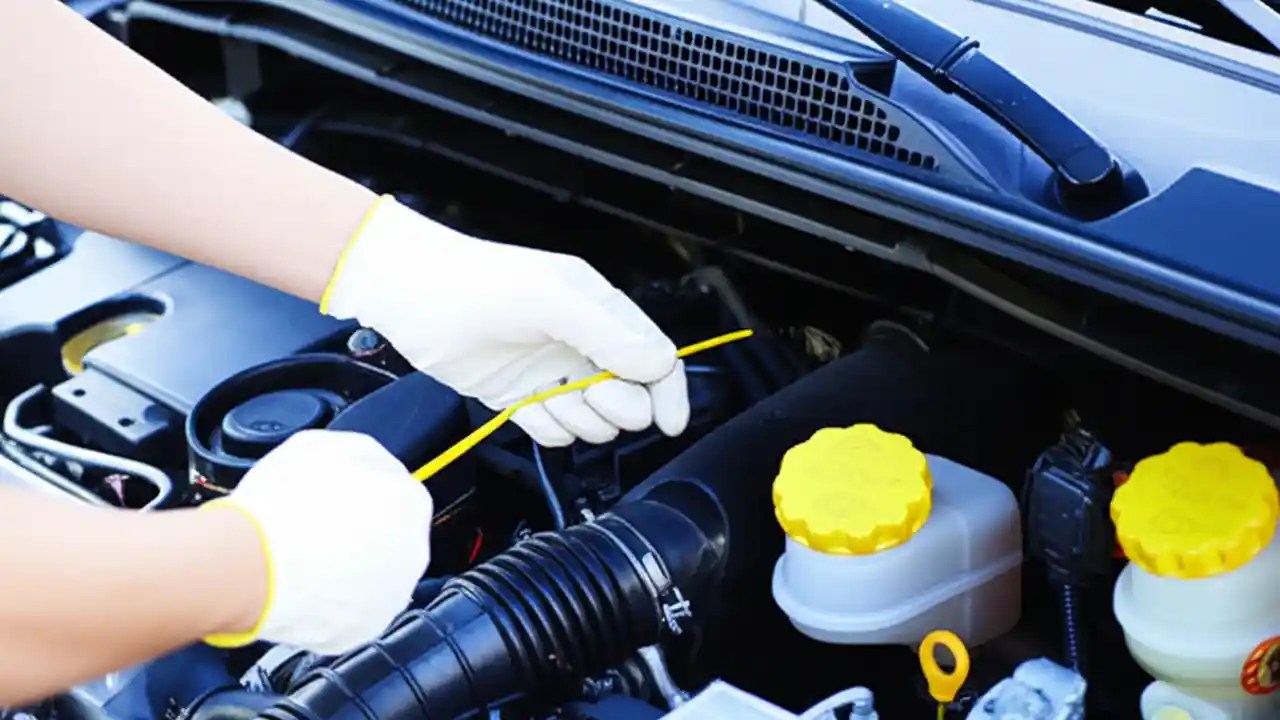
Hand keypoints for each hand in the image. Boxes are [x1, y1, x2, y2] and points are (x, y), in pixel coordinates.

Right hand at [202, 430, 431, 654]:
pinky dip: (328, 605)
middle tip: (315, 531)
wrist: (249, 565)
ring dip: (344, 571)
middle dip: (356, 536)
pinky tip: (300, 589)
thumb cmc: (283, 505)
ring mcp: (391, 596)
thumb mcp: (323, 446)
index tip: (334, 502)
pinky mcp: (363, 630)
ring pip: (369, 579)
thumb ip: (358, 454)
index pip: (396, 497)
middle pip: (388, 540)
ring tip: (301, 561)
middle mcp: (413, 553)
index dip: (360, 498)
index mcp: (410, 502)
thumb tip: (366, 465)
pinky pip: (348, 613)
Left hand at [321, 196, 689, 446]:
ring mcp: (550, 373)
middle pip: (629, 396)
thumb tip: (659, 364)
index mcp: (599, 310)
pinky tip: (526, 406)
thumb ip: (609, 333)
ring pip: (592, 419)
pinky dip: (547, 428)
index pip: (655, 356)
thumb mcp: (553, 299)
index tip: (670, 422)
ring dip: (576, 417)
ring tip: (547, 394)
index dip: (668, 390)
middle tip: (584, 389)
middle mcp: (581, 343)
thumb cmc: (478, 283)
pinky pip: (555, 431)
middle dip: (614, 404)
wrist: (410, 297)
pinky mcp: (520, 398)